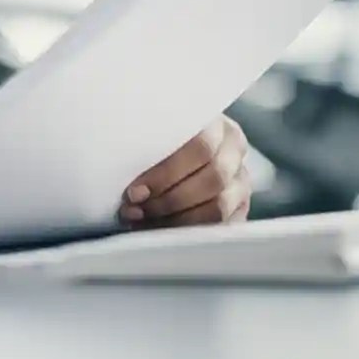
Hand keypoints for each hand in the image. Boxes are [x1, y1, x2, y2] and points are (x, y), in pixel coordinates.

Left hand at [118, 116, 250, 229]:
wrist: (179, 148)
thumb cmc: (157, 139)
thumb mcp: (154, 131)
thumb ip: (147, 143)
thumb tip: (118, 172)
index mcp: (217, 124)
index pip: (200, 147)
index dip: (165, 174)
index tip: (134, 192)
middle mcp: (234, 151)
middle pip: (211, 179)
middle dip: (168, 201)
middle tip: (134, 211)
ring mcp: (241, 181)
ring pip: (218, 208)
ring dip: (176, 220)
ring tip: (143, 222)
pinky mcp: (240, 208)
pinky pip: (220, 228)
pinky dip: (188, 233)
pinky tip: (160, 231)